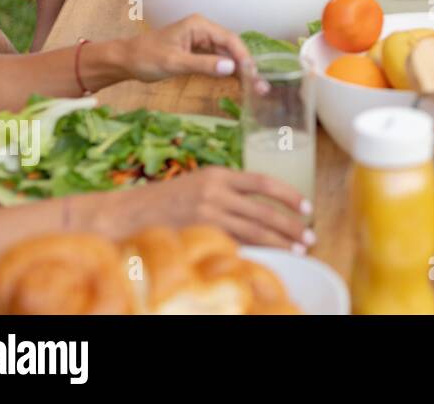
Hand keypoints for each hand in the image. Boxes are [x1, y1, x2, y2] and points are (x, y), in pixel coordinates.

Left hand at [118, 14, 255, 83]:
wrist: (125, 60)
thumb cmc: (145, 57)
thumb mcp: (174, 62)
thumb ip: (203, 64)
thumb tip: (231, 67)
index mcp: (199, 25)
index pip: (229, 39)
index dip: (244, 57)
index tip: (253, 74)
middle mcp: (204, 31)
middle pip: (233, 48)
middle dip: (247, 66)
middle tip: (260, 86)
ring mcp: (203, 42)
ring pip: (228, 56)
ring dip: (241, 72)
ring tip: (256, 89)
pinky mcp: (199, 53)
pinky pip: (219, 62)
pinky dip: (230, 73)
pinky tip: (242, 84)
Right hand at [130, 166, 314, 250]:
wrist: (124, 215)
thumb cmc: (164, 201)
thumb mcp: (198, 185)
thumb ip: (228, 192)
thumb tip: (262, 210)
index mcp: (218, 174)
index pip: (264, 182)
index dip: (290, 196)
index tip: (308, 208)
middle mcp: (214, 192)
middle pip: (264, 211)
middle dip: (291, 226)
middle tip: (309, 238)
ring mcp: (205, 216)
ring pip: (253, 231)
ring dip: (280, 243)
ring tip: (298, 251)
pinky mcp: (197, 236)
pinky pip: (233, 246)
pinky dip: (254, 253)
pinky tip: (268, 260)